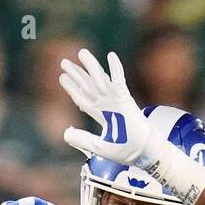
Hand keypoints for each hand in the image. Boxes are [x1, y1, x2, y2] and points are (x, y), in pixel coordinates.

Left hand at [60, 49, 154, 166]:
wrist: (142, 151)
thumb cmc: (125, 150)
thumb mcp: (98, 146)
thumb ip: (82, 139)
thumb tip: (65, 134)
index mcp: (101, 115)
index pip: (83, 98)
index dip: (72, 88)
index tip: (62, 78)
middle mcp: (107, 104)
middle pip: (88, 85)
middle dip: (76, 74)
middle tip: (63, 62)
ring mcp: (116, 100)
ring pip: (100, 79)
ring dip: (91, 66)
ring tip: (81, 53)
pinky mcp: (125, 98)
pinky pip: (119, 80)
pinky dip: (116, 68)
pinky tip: (111, 56)